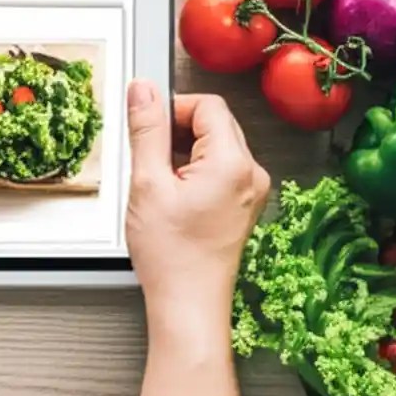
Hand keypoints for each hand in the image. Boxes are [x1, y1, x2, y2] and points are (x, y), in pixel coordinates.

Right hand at [125, 80, 269, 317]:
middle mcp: (251, 174)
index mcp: (233, 163)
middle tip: (151, 158)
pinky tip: (175, 196)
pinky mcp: (244, 205)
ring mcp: (251, 191)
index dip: (173, 109)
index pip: (208, 105)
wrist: (188, 305)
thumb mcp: (148, 184)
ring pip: (217, 145)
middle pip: (216, 122)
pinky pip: (222, 169)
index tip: (149, 127)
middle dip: (179, 130)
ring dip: (186, 152)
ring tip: (162, 184)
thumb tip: (143, 91)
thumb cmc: (172, 257)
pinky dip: (196, 171)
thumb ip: (147, 130)